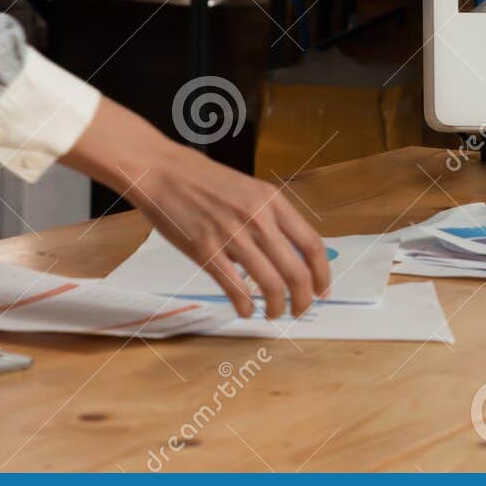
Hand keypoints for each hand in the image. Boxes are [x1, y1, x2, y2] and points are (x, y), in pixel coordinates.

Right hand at [66, 99, 331, 318]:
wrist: (164, 171)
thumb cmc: (206, 181)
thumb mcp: (250, 190)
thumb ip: (271, 219)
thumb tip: (292, 255)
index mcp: (273, 201)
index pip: (312, 244)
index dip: (322, 275)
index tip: (322, 292)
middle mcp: (258, 218)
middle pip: (296, 271)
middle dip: (302, 300)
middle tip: (299, 311)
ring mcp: (231, 234)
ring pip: (270, 284)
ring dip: (277, 307)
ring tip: (273, 314)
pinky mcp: (205, 249)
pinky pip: (235, 288)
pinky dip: (245, 306)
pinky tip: (245, 311)